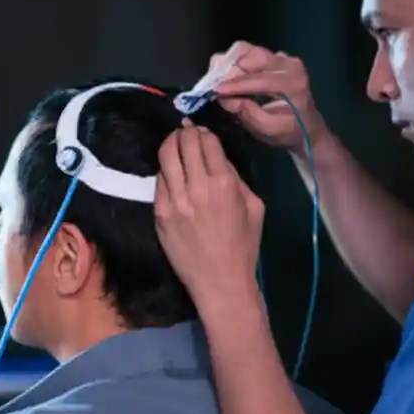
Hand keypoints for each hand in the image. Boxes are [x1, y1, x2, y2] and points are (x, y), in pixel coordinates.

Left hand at [155, 125, 264, 305]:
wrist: (220, 280)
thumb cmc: (243, 245)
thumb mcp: (254, 206)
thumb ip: (237, 178)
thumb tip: (219, 158)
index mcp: (225, 182)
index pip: (207, 141)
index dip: (203, 133)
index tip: (201, 133)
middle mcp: (198, 186)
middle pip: (184, 142)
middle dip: (184, 133)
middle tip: (185, 132)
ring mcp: (175, 200)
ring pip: (166, 156)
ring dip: (170, 145)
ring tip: (174, 143)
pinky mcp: (160, 213)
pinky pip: (159, 181)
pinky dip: (165, 171)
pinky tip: (170, 172)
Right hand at [207, 42, 331, 156]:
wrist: (307, 126)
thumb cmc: (288, 131)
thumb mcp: (268, 129)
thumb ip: (248, 114)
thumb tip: (226, 99)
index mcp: (292, 83)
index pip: (258, 80)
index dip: (233, 85)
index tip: (213, 90)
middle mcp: (290, 65)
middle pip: (252, 56)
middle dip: (229, 69)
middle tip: (213, 82)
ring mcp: (285, 59)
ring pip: (250, 52)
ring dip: (232, 63)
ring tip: (219, 78)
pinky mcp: (279, 58)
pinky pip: (253, 54)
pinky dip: (238, 62)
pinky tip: (231, 76)